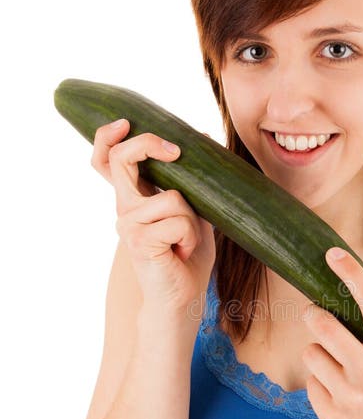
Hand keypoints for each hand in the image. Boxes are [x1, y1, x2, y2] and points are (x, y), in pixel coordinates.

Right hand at [92, 119, 215, 315]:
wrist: (183, 297)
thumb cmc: (188, 254)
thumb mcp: (195, 209)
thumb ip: (192, 179)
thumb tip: (201, 135)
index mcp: (133, 197)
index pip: (106, 160)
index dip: (107, 137)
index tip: (125, 122)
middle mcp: (124, 208)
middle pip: (121, 160)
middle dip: (148, 144)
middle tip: (176, 151)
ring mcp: (128, 225)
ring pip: (172, 199)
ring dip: (192, 221)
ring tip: (185, 243)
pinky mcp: (138, 242)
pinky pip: (177, 223)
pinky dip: (191, 237)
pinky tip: (182, 253)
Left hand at [301, 247, 362, 418]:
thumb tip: (335, 297)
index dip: (350, 273)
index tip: (332, 254)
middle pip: (323, 324)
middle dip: (313, 315)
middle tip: (315, 316)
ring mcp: (351, 398)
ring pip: (311, 353)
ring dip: (318, 356)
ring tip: (338, 371)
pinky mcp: (332, 418)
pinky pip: (310, 384)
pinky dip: (320, 387)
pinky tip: (340, 399)